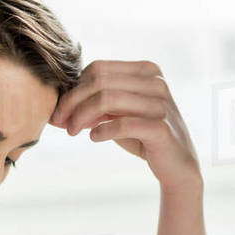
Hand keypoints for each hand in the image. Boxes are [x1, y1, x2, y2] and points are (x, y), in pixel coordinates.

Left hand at [49, 60, 201, 191]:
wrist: (176, 165)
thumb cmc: (142, 135)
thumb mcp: (117, 114)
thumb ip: (94, 104)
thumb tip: (58, 108)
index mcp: (146, 71)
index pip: (98, 69)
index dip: (74, 89)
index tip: (61, 111)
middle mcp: (156, 82)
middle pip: (99, 82)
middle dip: (73, 102)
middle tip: (60, 122)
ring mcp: (161, 104)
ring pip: (107, 100)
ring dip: (82, 117)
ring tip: (73, 131)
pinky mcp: (161, 128)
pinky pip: (122, 124)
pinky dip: (101, 131)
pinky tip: (94, 137)